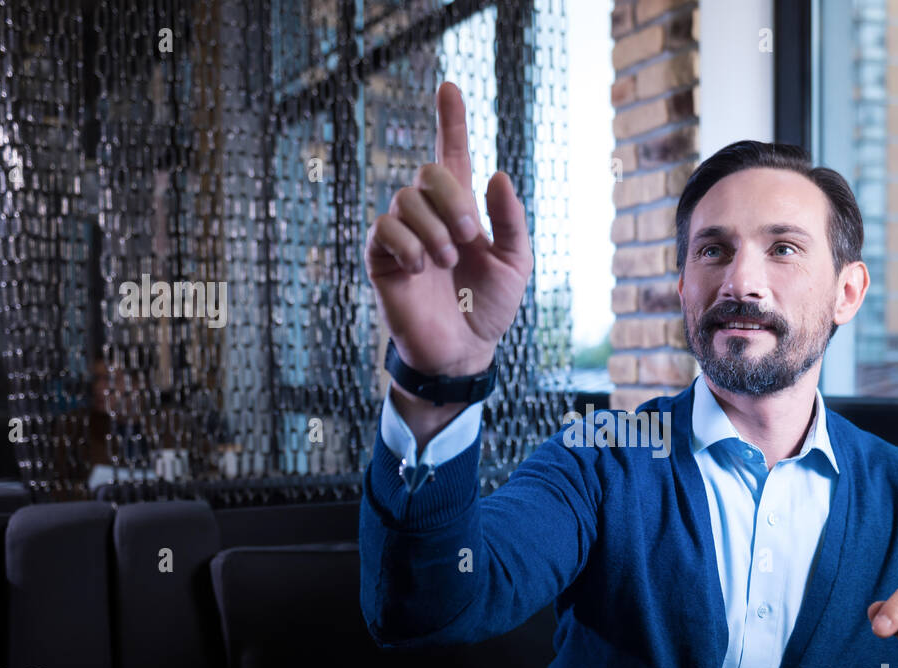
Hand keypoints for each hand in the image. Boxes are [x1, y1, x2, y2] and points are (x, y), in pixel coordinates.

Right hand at [365, 81, 533, 377]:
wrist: (464, 350)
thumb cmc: (489, 307)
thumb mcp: (515, 263)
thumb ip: (511, 221)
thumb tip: (497, 174)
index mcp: (462, 210)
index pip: (453, 155)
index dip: (451, 120)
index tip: (451, 86)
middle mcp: (429, 215)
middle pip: (429, 172)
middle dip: (452, 199)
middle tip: (469, 236)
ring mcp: (403, 235)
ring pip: (406, 200)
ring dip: (433, 230)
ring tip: (447, 262)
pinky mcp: (381, 258)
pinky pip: (384, 230)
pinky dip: (407, 246)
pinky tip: (421, 270)